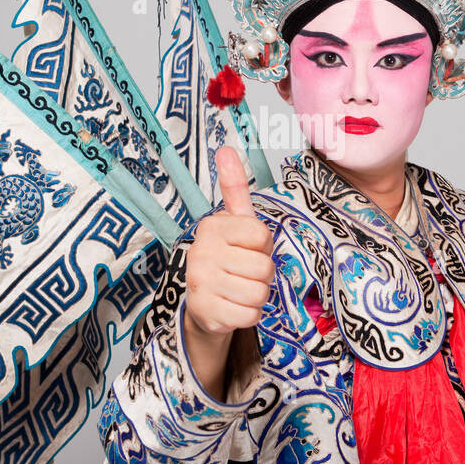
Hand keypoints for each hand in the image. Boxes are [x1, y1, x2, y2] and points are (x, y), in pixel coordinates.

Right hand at [183, 146, 274, 343]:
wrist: (203, 302)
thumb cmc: (226, 257)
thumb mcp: (234, 222)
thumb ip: (234, 187)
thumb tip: (226, 148)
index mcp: (212, 227)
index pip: (262, 236)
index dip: (263, 247)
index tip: (248, 249)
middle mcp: (201, 252)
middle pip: (263, 268)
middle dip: (262, 275)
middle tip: (244, 273)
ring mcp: (200, 283)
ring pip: (259, 293)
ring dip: (256, 296)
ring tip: (239, 289)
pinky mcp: (206, 312)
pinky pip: (250, 315)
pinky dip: (249, 314)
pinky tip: (233, 306)